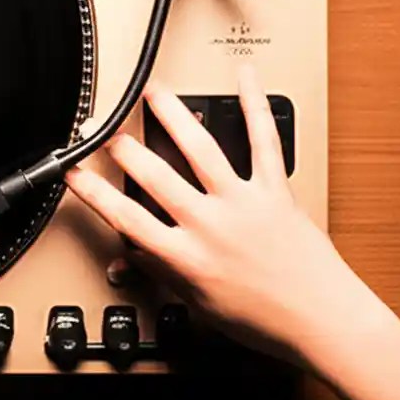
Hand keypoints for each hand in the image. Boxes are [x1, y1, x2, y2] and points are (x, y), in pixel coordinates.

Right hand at [66, 65, 399, 399]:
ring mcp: (243, 203)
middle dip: (123, 147)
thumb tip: (125, 262)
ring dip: (172, 115)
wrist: (324, 322)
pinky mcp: (275, 191)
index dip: (94, 193)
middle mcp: (210, 224)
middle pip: (155, 176)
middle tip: (103, 126)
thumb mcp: (200, 306)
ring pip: (200, 149)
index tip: (74, 174)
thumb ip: (160, 275)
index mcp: (186, 258)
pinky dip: (255, 106)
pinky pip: (264, 142)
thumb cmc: (267, 321)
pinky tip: (246, 78)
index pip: (127, 219)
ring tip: (152, 91)